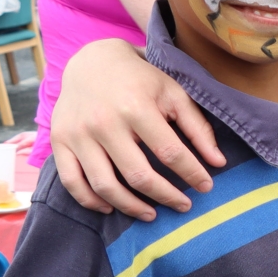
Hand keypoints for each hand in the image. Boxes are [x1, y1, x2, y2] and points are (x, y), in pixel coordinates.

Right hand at [51, 40, 224, 218]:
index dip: (192, 174)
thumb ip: (198, 128)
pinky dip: (91, 201)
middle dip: (166, 196)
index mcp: (136, 107)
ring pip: (104, 185)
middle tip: (183, 205)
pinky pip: (72, 182)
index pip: (170, 152)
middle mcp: (104, 123)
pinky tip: (111, 207)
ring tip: (151, 214)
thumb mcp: (174, 94)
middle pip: (138, 175)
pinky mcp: (59, 141)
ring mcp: (77, 134)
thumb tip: (219, 163)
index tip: (206, 187)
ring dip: (131, 206)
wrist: (92, 62)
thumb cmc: (141, 80)